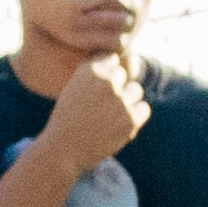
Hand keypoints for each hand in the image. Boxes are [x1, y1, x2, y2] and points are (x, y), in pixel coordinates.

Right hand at [37, 55, 148, 176]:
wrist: (63, 148)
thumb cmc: (67, 117)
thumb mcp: (74, 87)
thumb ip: (96, 74)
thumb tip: (119, 62)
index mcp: (90, 70)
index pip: (112, 58)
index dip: (107, 72)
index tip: (98, 86)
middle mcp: (107, 81)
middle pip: (125, 74)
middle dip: (117, 86)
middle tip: (102, 104)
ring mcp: (121, 100)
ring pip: (136, 90)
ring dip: (128, 100)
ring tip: (109, 114)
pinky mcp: (132, 118)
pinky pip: (144, 109)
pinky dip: (135, 116)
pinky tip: (118, 123)